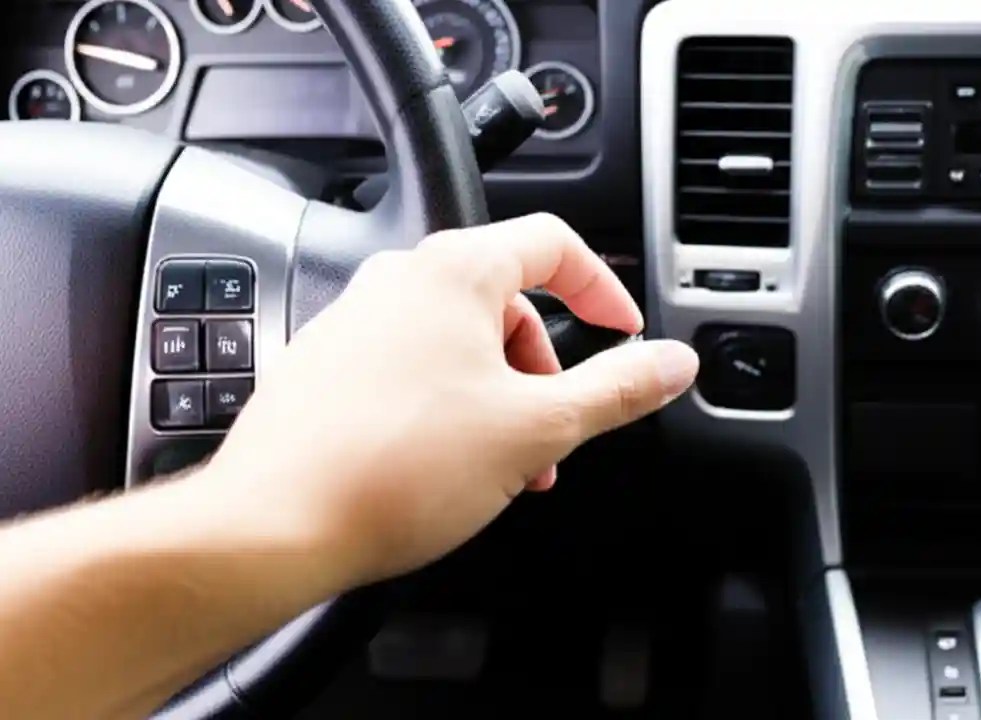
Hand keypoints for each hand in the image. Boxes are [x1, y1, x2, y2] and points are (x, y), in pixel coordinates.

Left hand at [203, 214, 698, 584]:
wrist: (277, 525)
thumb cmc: (395, 469)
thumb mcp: (539, 429)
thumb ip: (617, 390)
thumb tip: (673, 363)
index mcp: (454, 273)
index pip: (555, 243)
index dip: (605, 287)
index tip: (625, 333)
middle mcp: (399, 282)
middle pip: (508, 302)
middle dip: (547, 368)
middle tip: (556, 430)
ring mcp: (356, 322)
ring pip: (459, 344)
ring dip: (501, 397)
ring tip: (506, 466)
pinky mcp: (328, 368)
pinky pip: (412, 370)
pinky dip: (450, 407)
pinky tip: (450, 468)